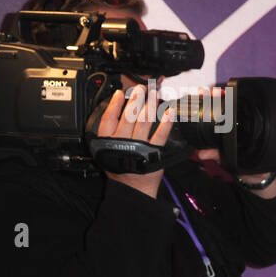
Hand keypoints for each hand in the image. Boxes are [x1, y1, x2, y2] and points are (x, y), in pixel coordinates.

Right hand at [97, 84, 172, 198]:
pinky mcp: (153, 153)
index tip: (119, 93)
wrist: (132, 188)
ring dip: (150, 105)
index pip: (108, 118)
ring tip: (155, 94)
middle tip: (141, 88)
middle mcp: (121, 142)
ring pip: (143, 122)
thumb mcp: (108, 151)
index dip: (113, 104)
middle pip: (128, 116)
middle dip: (136, 99)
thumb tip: (117, 111)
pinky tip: (169, 112)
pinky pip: (160, 135)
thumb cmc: (121, 169)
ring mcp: (138, 147)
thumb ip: (111, 133)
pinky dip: (165, 122)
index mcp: (107, 141)